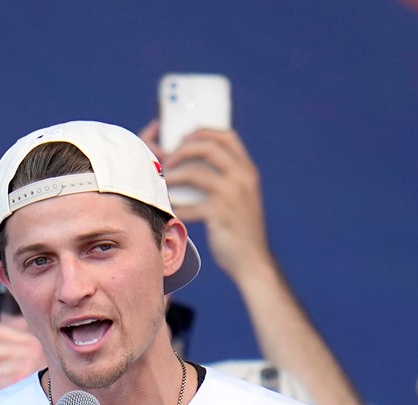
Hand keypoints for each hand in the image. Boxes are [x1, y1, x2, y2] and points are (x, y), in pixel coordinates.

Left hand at [139, 120, 269, 279]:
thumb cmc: (241, 230)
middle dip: (182, 150)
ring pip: (194, 173)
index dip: (203, 132)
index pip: (227, 136)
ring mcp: (232, 195)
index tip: (184, 137)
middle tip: (168, 160)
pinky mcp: (220, 214)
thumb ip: (227, 180)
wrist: (253, 260)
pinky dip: (176, 206)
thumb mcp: (242, 198)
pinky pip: (190, 205)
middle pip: (208, 147)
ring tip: (164, 183)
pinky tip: (170, 210)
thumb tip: (194, 168)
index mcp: (248, 170)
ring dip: (173, 176)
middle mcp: (243, 178)